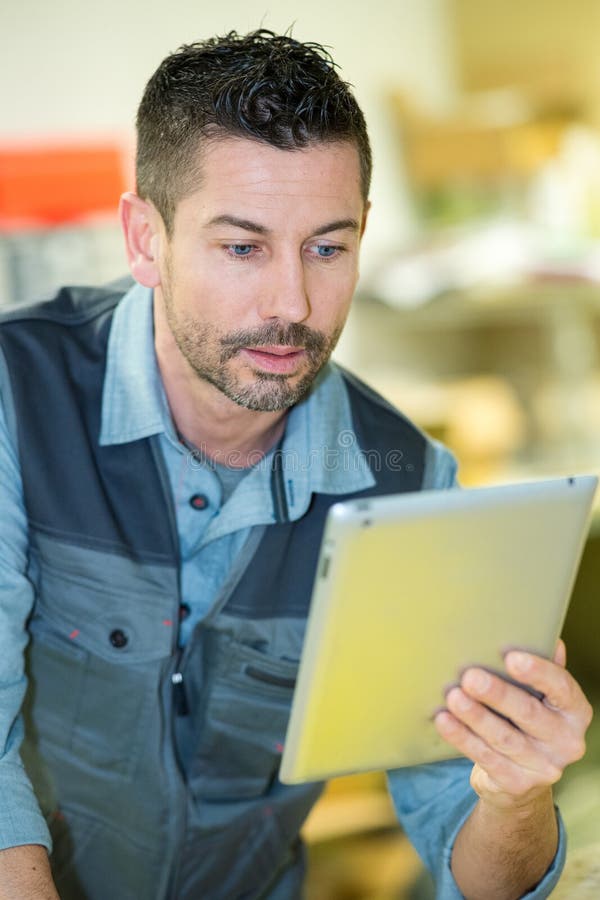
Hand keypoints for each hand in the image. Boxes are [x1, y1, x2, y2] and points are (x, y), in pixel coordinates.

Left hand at [434, 640, 593, 809]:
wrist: (520, 779)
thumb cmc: (526, 721)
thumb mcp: (540, 697)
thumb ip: (543, 669)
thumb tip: (546, 637)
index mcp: (575, 711)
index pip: (561, 688)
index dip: (538, 672)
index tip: (511, 657)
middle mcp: (566, 741)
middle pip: (529, 714)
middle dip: (497, 694)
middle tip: (470, 677)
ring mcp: (544, 767)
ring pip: (503, 737)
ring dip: (475, 716)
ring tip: (453, 697)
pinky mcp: (517, 784)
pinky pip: (485, 757)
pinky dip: (462, 737)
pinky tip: (444, 720)